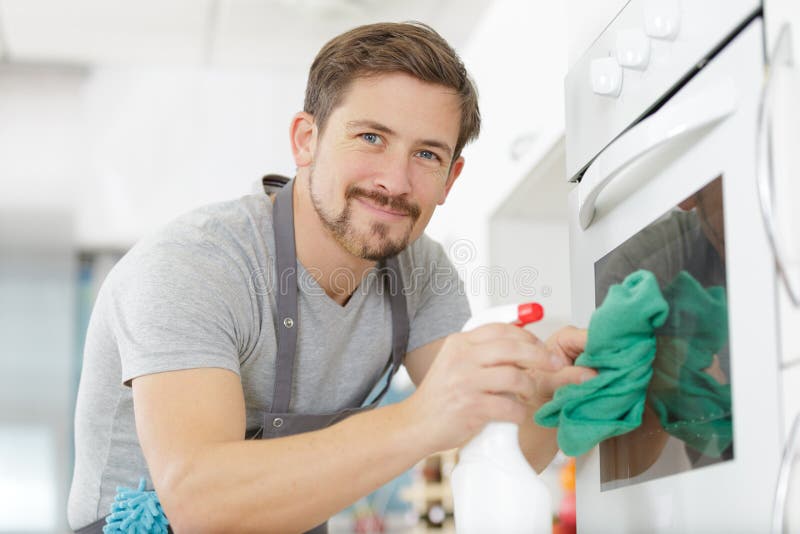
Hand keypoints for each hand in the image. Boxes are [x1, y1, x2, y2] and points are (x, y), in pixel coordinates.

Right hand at [403, 323, 591, 453]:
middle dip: (541, 356)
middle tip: (555, 365)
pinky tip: (515, 414)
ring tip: (528, 395)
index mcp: (459, 343)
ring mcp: (465, 382)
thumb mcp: (456, 362)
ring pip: (514, 377)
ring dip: (529, 387)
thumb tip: (521, 342)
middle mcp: (462, 358)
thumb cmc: (441, 396)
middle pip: (513, 348)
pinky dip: (519, 412)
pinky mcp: (471, 408)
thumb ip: (483, 351)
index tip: (541, 346)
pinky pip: (509, 407)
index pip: (501, 329)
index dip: (527, 336)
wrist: (416, 424)